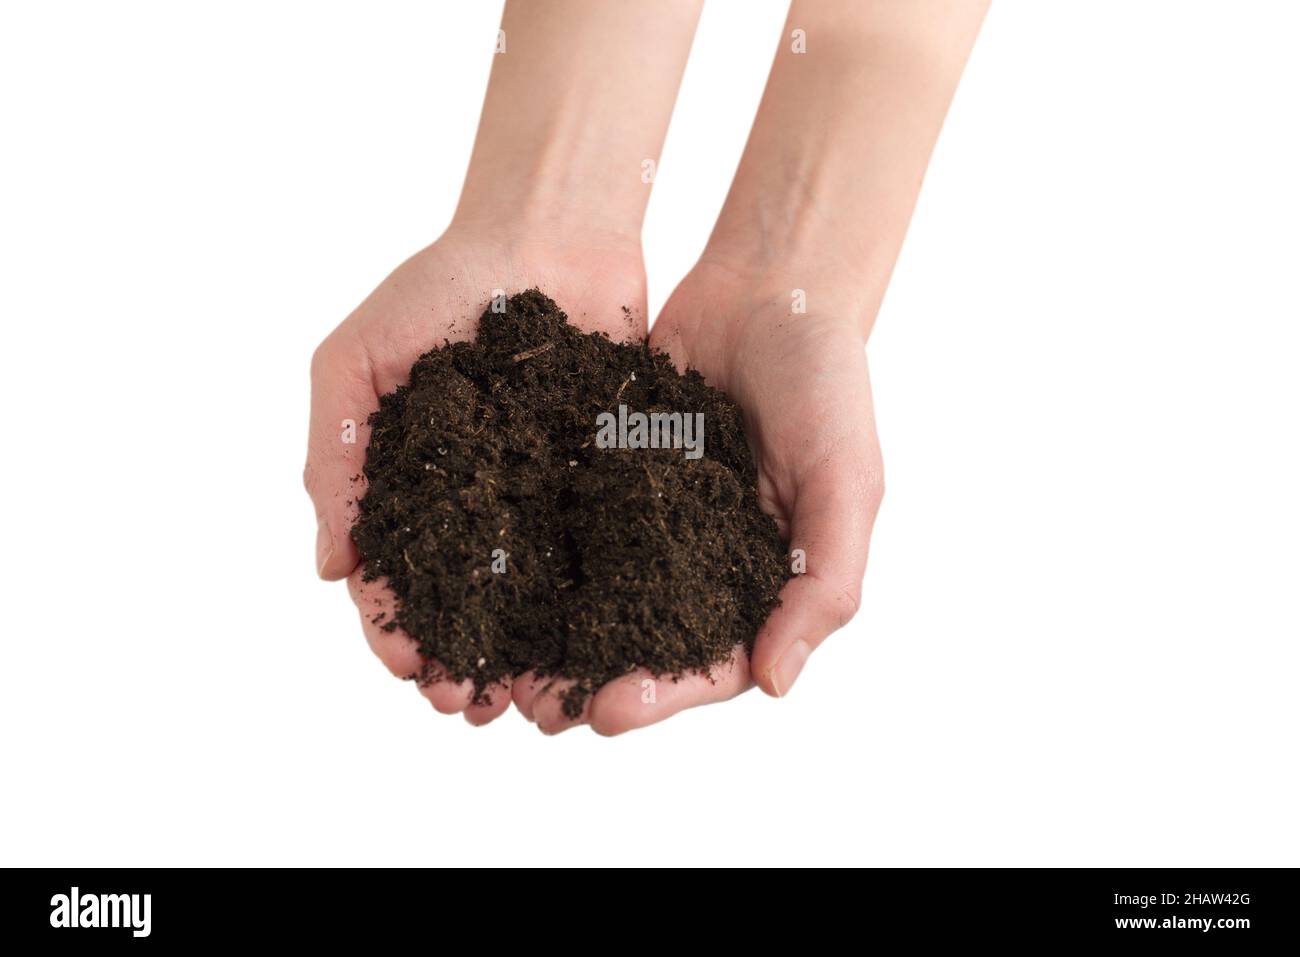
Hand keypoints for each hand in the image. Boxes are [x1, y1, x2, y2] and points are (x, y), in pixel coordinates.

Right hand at [305, 226, 645, 724]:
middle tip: (466, 704)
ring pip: (531, 594)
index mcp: (412, 482)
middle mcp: (478, 499)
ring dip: (524, 652)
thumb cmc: (440, 284)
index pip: (393, 574)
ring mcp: (542, 493)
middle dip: (459, 658)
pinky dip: (590, 602)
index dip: (394, 627)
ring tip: (528, 699)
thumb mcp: (356, 357)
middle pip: (464, 602)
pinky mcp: (602, 477)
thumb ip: (334, 454)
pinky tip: (594, 644)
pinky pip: (595, 550)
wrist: (548, 229)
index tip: (408, 667)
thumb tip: (329, 566)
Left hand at [525, 258, 883, 734]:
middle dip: (591, 679)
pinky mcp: (608, 474)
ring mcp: (651, 519)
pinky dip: (534, 556)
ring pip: (596, 594)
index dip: (663, 694)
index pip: (713, 660)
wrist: (772, 286)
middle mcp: (703, 561)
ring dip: (553, 635)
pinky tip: (489, 579)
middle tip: (533, 707)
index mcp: (763, 579)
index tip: (607, 712)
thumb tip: (775, 684)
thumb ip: (824, 579)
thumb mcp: (846, 478)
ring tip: (501, 667)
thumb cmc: (827, 380)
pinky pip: (568, 523)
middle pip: (643, 641)